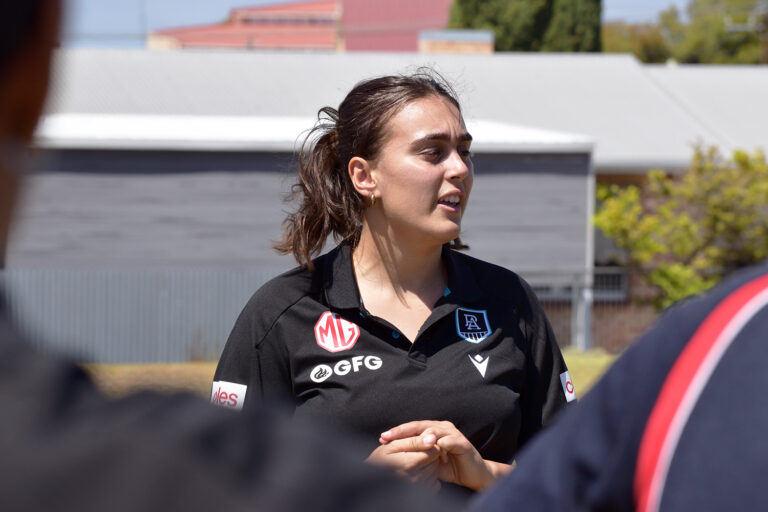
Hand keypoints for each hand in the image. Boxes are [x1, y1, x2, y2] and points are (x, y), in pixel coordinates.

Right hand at [365, 430, 442, 490]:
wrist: (370, 480)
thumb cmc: (380, 460)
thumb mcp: (392, 446)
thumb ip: (413, 441)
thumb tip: (432, 437)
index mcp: (409, 463)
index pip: (434, 450)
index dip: (429, 444)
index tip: (421, 444)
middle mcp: (415, 478)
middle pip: (435, 461)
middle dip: (428, 455)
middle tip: (415, 454)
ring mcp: (417, 488)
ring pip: (435, 472)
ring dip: (428, 466)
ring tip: (414, 464)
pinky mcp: (419, 494)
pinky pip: (434, 485)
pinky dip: (429, 479)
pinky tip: (417, 474)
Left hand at [379, 420, 509, 490]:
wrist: (473, 475)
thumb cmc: (449, 467)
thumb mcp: (428, 461)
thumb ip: (415, 455)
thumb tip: (393, 457)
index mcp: (433, 430)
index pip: (412, 428)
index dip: (397, 432)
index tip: (382, 438)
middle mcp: (442, 428)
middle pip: (419, 425)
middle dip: (402, 431)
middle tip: (388, 436)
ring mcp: (453, 434)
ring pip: (434, 430)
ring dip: (421, 435)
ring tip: (408, 440)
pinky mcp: (462, 443)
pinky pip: (450, 441)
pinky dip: (441, 443)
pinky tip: (432, 446)